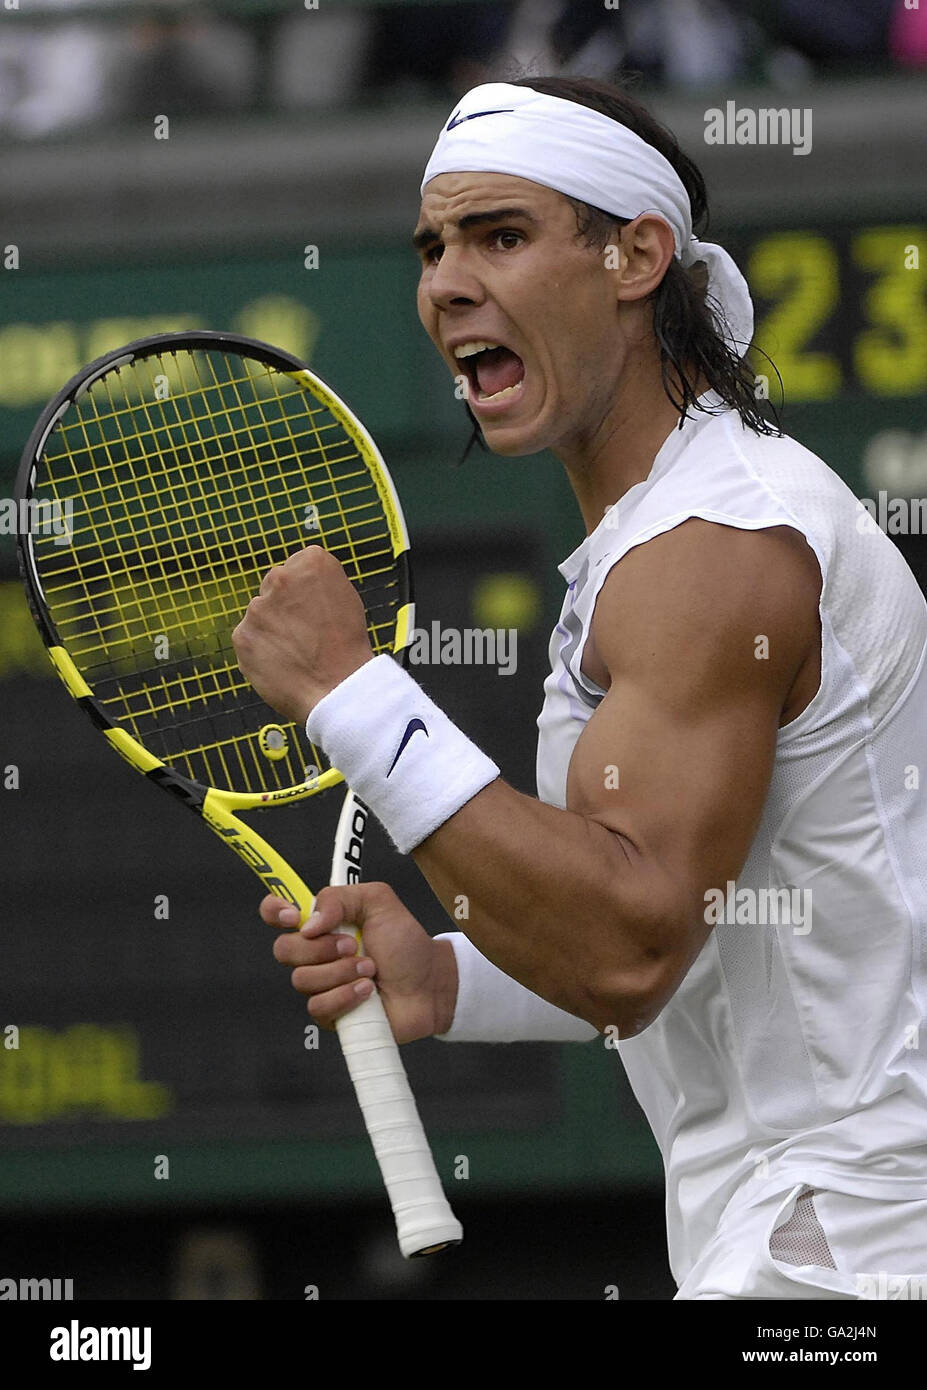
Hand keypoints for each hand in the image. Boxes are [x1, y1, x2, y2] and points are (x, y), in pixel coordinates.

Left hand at [232, 545, 373, 723]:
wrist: (337, 689)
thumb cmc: (347, 646)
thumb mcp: (346, 598)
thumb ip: (318, 581)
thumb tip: (300, 581)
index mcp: (312, 562)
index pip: (297, 566)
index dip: (307, 591)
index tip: (316, 609)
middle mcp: (281, 577)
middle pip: (274, 586)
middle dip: (285, 605)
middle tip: (306, 633)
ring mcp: (257, 607)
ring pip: (260, 613)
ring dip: (272, 628)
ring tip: (297, 652)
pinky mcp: (242, 635)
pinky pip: (250, 638)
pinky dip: (261, 650)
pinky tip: (283, 663)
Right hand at [265, 882, 458, 1041]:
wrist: (430, 983)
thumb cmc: (405, 942)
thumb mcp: (379, 902)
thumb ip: (341, 897)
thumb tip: (309, 922)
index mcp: (321, 923)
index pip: (276, 912)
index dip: (274, 911)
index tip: (294, 916)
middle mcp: (314, 954)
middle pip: (284, 949)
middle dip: (320, 947)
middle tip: (352, 945)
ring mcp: (320, 986)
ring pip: (302, 980)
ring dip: (341, 972)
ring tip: (370, 970)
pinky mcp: (330, 1015)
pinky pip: (318, 1007)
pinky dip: (346, 996)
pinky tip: (368, 992)